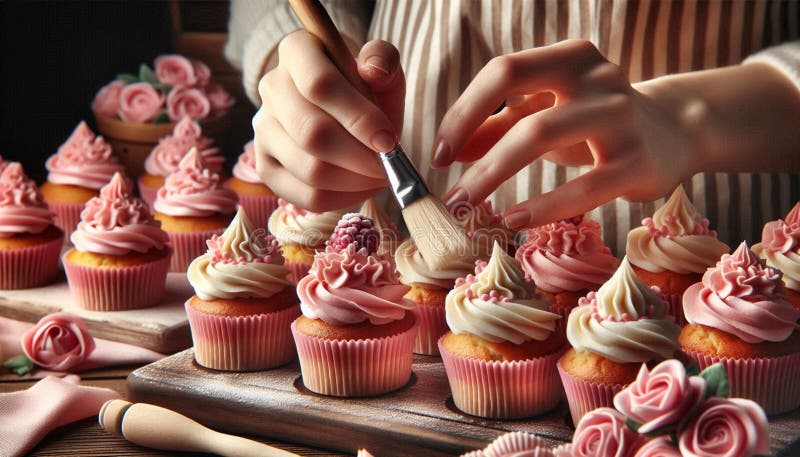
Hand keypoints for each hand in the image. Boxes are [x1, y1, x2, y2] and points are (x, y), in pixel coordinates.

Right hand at [253, 31, 404, 210]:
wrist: (342, 112)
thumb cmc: (364, 88)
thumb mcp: (380, 67)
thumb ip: (383, 61)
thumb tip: (373, 71)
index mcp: (296, 51)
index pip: (319, 85)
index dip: (358, 118)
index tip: (388, 140)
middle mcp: (271, 87)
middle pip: (312, 133)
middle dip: (359, 157)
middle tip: (388, 164)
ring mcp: (263, 129)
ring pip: (310, 169)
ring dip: (354, 181)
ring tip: (378, 175)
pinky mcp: (266, 167)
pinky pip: (305, 195)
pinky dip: (341, 199)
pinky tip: (360, 188)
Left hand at [432, 39, 706, 229]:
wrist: (674, 132)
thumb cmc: (591, 121)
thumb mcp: (544, 113)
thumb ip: (495, 127)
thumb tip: (449, 152)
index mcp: (568, 58)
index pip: (503, 72)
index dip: (463, 112)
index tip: (438, 154)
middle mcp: (596, 78)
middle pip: (521, 110)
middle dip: (476, 155)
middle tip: (449, 194)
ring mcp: (621, 117)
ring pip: (543, 138)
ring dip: (494, 175)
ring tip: (466, 205)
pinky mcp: (638, 162)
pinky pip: (584, 187)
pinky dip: (543, 205)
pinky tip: (514, 218)